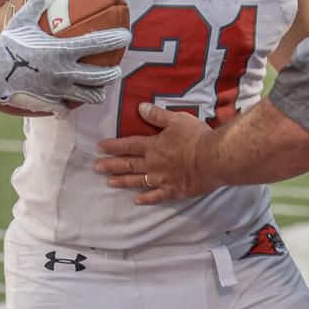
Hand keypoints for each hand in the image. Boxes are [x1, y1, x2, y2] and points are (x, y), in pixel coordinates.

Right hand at [0, 0, 131, 113]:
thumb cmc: (5, 45)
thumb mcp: (21, 21)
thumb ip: (38, 4)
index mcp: (62, 51)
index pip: (96, 44)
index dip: (114, 39)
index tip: (127, 36)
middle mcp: (65, 72)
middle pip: (101, 77)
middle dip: (113, 74)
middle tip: (116, 69)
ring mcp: (58, 90)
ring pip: (89, 96)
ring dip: (98, 92)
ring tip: (100, 89)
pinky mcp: (49, 103)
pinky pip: (66, 108)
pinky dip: (69, 106)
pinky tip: (68, 104)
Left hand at [94, 103, 219, 203]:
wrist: (213, 159)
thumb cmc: (196, 137)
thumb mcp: (177, 120)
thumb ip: (158, 115)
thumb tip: (140, 107)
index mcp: (153, 146)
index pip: (129, 145)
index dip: (113, 146)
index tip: (99, 147)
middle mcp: (153, 164)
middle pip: (128, 164)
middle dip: (111, 165)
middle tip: (96, 168)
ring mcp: (162, 179)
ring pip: (137, 181)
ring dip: (122, 181)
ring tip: (109, 183)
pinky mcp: (173, 191)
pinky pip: (156, 196)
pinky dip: (145, 199)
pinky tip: (136, 200)